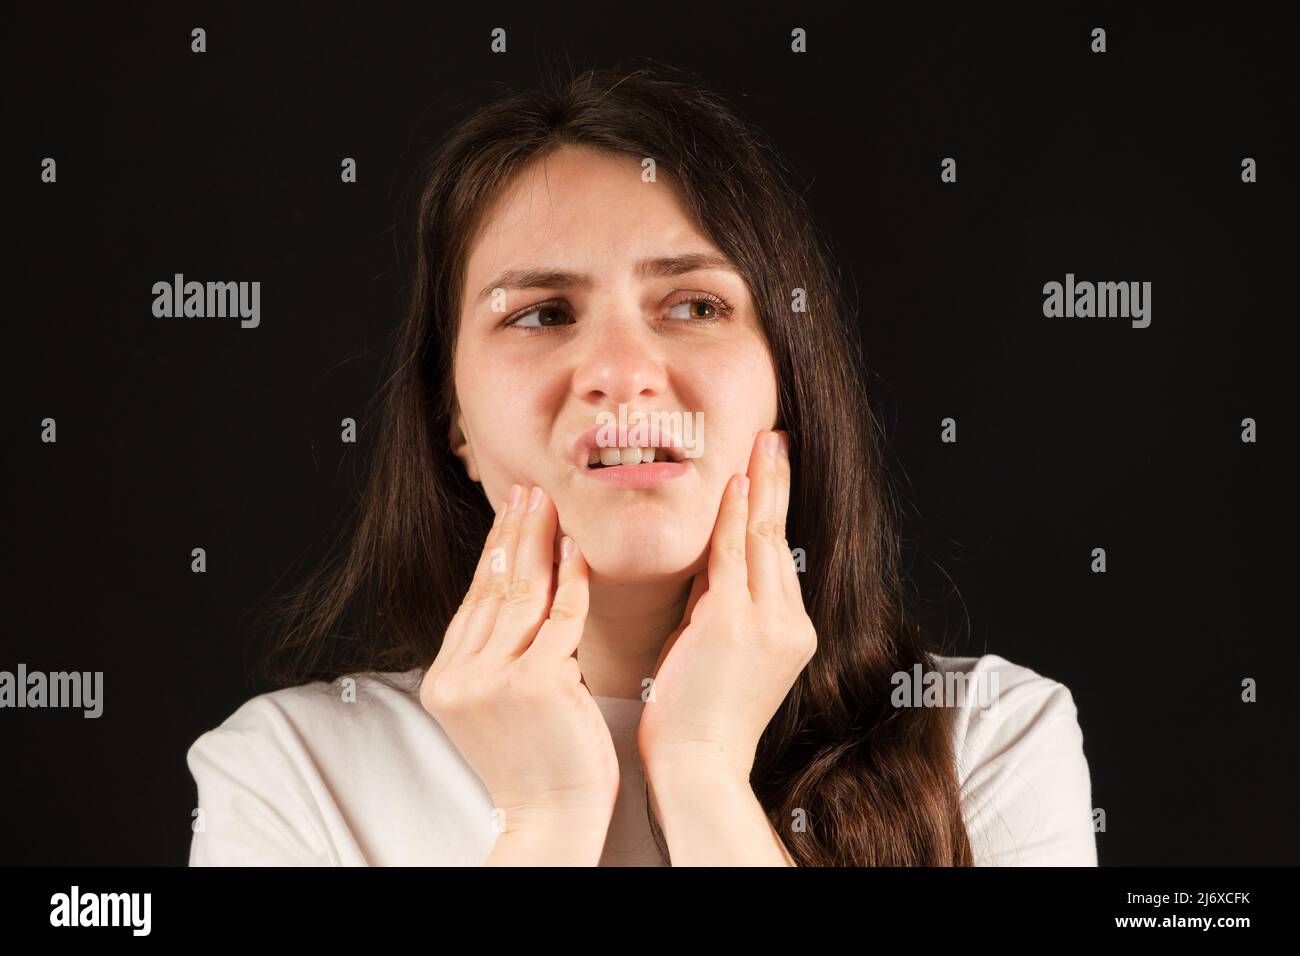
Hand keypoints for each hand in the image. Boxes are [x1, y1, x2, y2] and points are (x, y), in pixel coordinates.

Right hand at [419, 484, 619, 839]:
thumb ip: (497, 656)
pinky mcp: (537, 682)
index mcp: (447, 678)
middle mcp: (463, 674)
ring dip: (537, 541)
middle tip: (527, 491)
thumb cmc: (540, 762)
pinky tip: (577, 549)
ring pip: (521, 593)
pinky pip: (560, 616)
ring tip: (548, 504)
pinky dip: (571, 579)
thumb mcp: (499, 704)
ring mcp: (496, 678)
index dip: (494, 551)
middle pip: (492, 586)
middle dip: (512, 532)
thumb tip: (514, 598)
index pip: (474, 599)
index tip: (510, 513)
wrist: (552, 817)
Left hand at [637, 429, 817, 785]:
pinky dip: (733, 518)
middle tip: (775, 438)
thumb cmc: (697, 716)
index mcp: (788, 632)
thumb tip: (708, 565)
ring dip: (761, 486)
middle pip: (778, 538)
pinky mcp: (736, 626)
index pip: (777, 557)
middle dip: (776, 483)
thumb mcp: (716, 651)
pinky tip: (736, 483)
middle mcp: (789, 624)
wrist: (698, 766)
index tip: (768, 470)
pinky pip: (732, 558)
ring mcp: (767, 624)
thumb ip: (718, 605)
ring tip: (762, 444)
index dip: (771, 509)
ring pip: (761, 540)